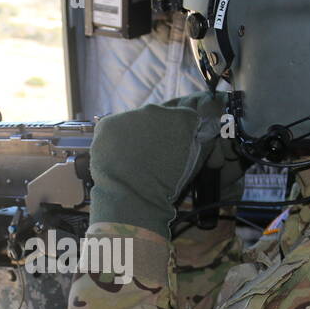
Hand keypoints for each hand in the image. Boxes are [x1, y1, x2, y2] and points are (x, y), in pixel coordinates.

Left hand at [88, 91, 231, 237]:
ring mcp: (129, 115)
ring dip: (136, 134)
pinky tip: (118, 156)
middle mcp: (155, 110)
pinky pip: (115, 127)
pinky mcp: (108, 123)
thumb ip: (198, 142)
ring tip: (133, 158)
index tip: (177, 146)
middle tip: (154, 155)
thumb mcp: (191, 164)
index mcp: (181, 119)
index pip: (187, 117)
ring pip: (135, 120)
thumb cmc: (165, 186)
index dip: (183, 132)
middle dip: (158, 131)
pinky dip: (116, 139)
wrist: (130, 198)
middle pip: (159, 117)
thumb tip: (202, 131)